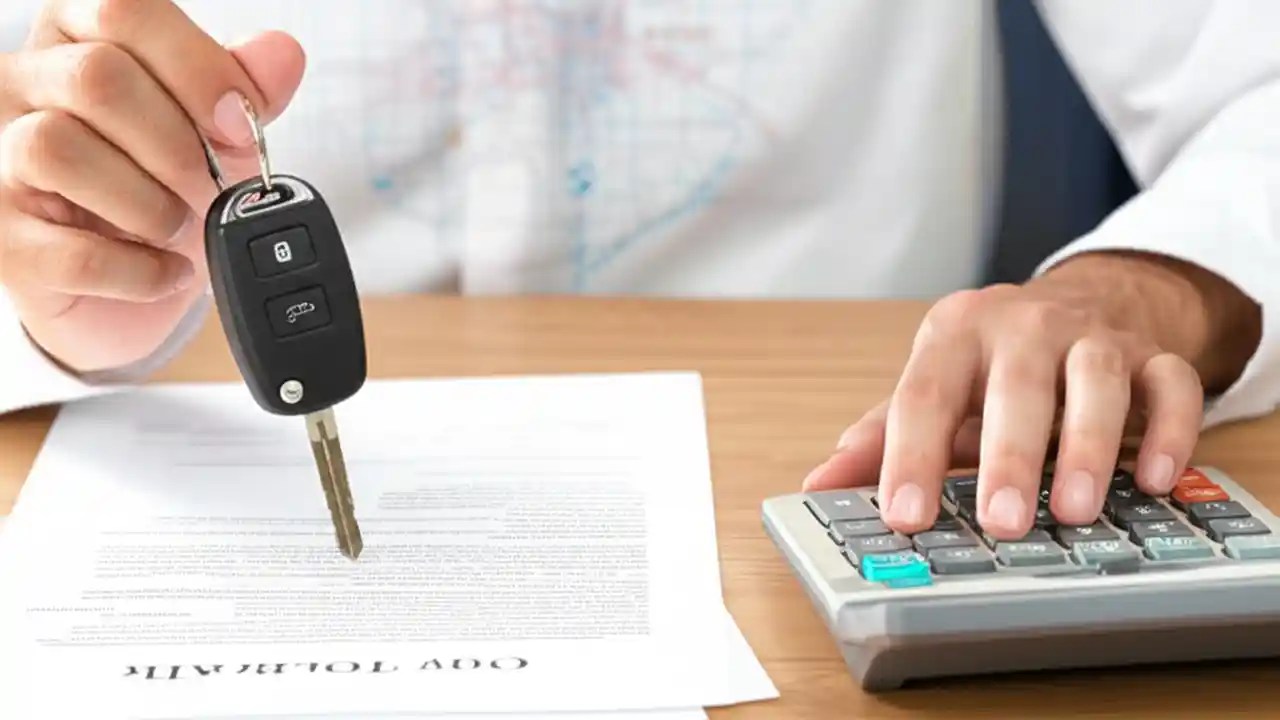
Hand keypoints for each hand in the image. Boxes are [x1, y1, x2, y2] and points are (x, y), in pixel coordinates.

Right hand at [0, 0, 304, 372]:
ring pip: (59, 148)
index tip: (240, 122)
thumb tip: (281, 54)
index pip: (124, 11)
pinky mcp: (5, 242)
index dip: (197, 68)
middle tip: (210, 187)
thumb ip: (246, 88)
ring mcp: (0, 160)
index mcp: (78, 38)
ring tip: (178, 227)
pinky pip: (72, 252)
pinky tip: (168, 270)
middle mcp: (23, 86)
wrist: (132, 284)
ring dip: (149, 204)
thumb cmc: (166, 187)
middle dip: (178, 146)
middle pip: (95, 77)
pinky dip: (141, 271)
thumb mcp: (217, 132)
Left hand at [803, 252, 1261, 539]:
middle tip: (1000, 523)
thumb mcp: (933, 389)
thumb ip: (880, 438)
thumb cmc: (992, 364)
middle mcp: (1023, 325)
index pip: (924, 396)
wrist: (1085, 301)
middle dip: (1008, 456)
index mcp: (955, 333)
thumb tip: (818, 485)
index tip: (904, 517)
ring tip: (1075, 511)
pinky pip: (1171, 384)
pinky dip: (1169, 431)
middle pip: (1016, 386)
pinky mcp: (1153, 354)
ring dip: (1088, 447)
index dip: (910, 458)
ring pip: (1095, 381)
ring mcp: (1093, 336)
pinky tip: (1155, 480)